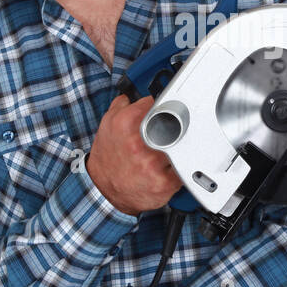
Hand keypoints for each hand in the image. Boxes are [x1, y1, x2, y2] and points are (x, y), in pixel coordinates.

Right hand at [86, 94, 181, 214]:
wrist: (103, 190)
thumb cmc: (108, 157)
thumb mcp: (107, 124)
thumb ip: (122, 105)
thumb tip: (135, 96)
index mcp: (127, 123)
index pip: (159, 104)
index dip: (162, 110)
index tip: (163, 115)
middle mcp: (140, 143)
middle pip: (174, 125)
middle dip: (172, 131)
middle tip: (163, 138)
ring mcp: (153, 163)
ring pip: (180, 147)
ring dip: (176, 150)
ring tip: (161, 155)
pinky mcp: (164, 183)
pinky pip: (182, 169)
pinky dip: (177, 169)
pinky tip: (164, 170)